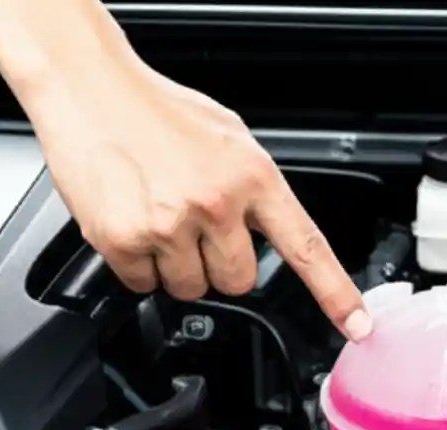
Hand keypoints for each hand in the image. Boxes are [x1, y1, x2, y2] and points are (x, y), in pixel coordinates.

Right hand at [22, 56, 371, 339]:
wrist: (89, 87)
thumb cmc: (157, 109)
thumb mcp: (229, 140)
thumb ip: (253, 188)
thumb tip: (266, 228)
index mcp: (253, 177)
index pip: (306, 247)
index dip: (335, 293)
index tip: (357, 325)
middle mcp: (216, 204)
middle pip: (237, 281)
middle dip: (218, 263)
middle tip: (194, 225)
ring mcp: (169, 225)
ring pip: (189, 288)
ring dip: (175, 265)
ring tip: (158, 215)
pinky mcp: (123, 240)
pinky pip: (141, 283)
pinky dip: (136, 263)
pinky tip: (131, 220)